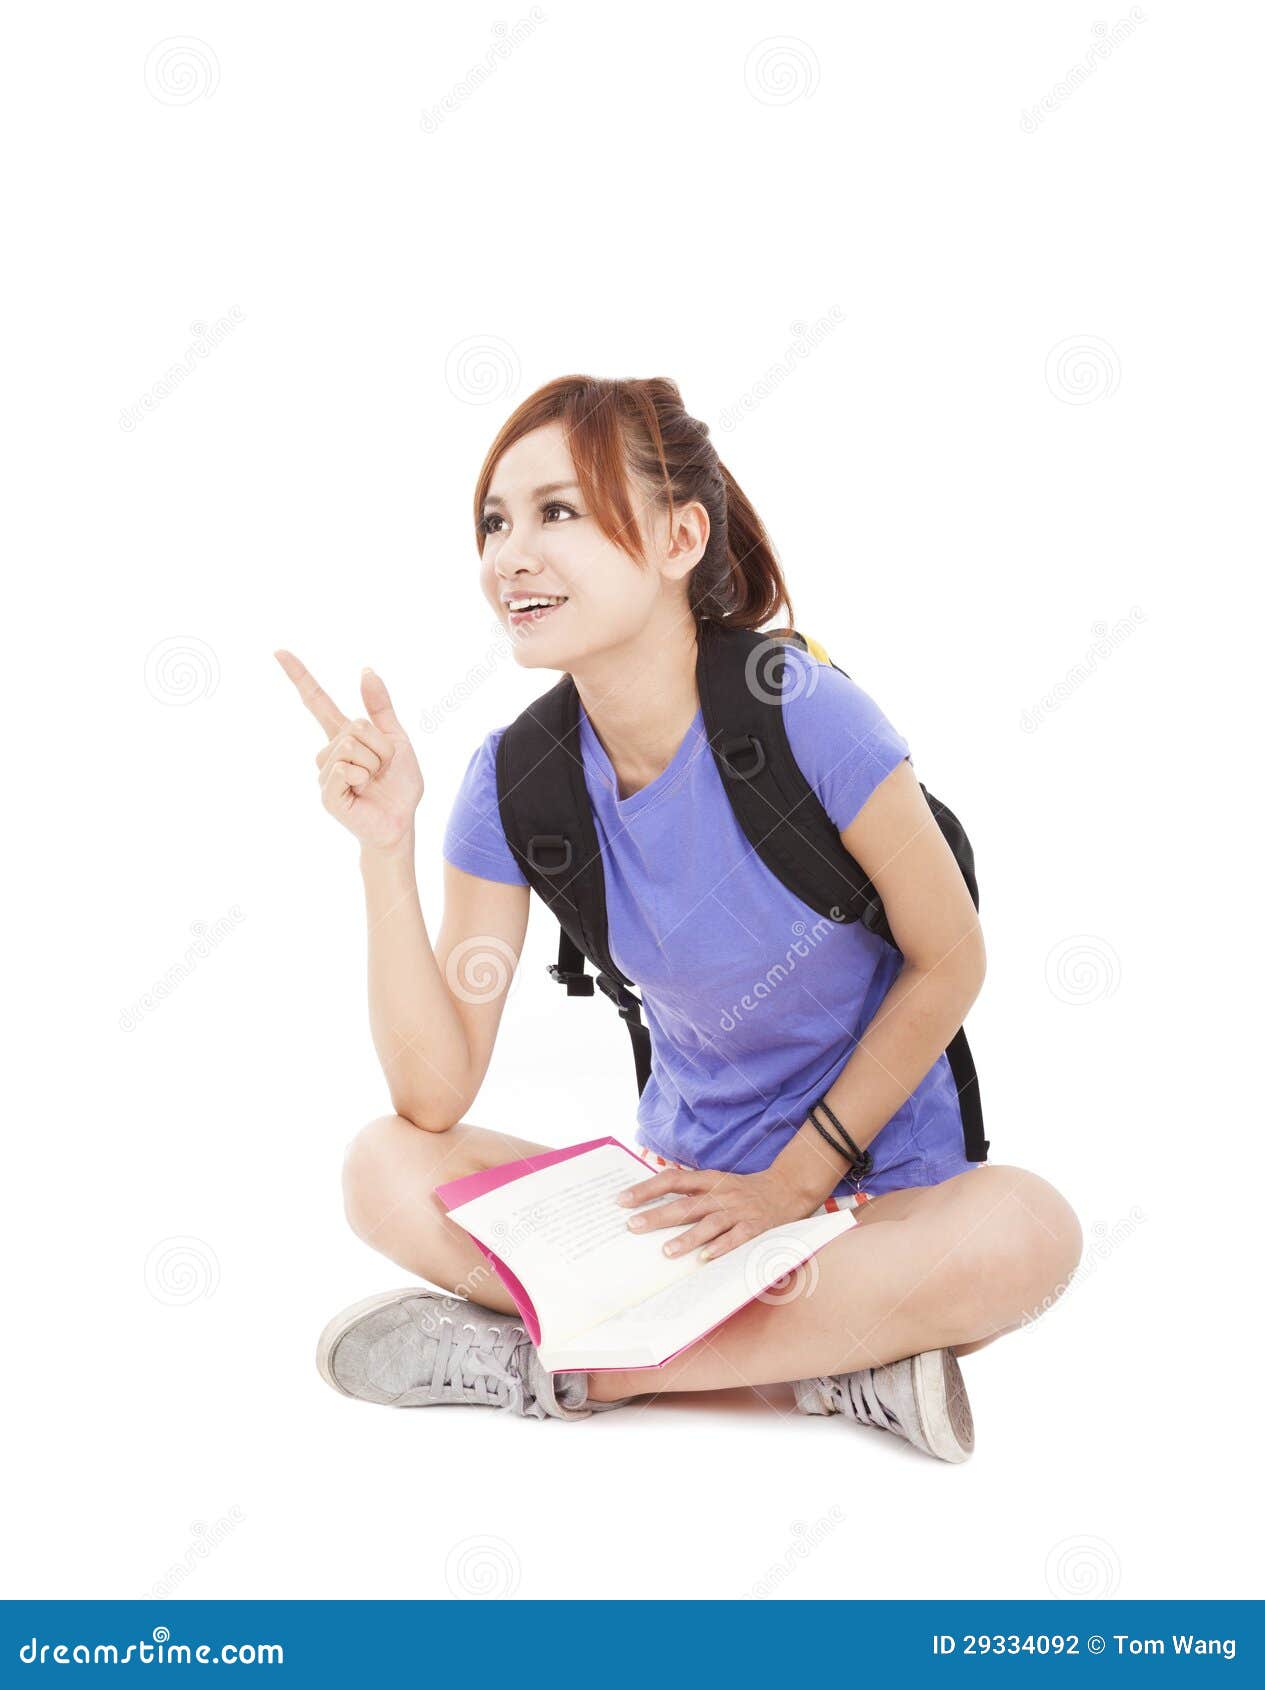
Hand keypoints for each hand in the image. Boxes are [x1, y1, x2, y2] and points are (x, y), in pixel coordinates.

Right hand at [275, 650, 423, 850]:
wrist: (402, 820)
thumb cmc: (399, 784)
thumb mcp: (396, 739)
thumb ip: (380, 707)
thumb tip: (365, 670)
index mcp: (344, 735)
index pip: (317, 701)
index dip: (300, 676)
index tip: (279, 651)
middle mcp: (329, 752)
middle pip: (354, 726)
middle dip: (381, 747)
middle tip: (383, 769)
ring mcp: (325, 773)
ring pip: (350, 747)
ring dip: (374, 764)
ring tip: (374, 781)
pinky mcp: (326, 794)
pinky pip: (343, 769)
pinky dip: (362, 777)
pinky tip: (362, 791)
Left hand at [615, 1165, 817, 1262]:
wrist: (787, 1188)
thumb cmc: (743, 1191)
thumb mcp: (716, 1184)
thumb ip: (690, 1193)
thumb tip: (652, 1205)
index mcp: (708, 1180)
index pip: (672, 1180)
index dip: (646, 1188)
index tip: (621, 1200)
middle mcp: (721, 1194)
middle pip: (686, 1205)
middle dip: (658, 1216)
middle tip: (633, 1227)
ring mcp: (739, 1210)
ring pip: (710, 1223)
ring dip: (688, 1238)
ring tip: (666, 1251)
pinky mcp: (756, 1227)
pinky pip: (737, 1238)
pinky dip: (722, 1248)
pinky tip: (705, 1258)